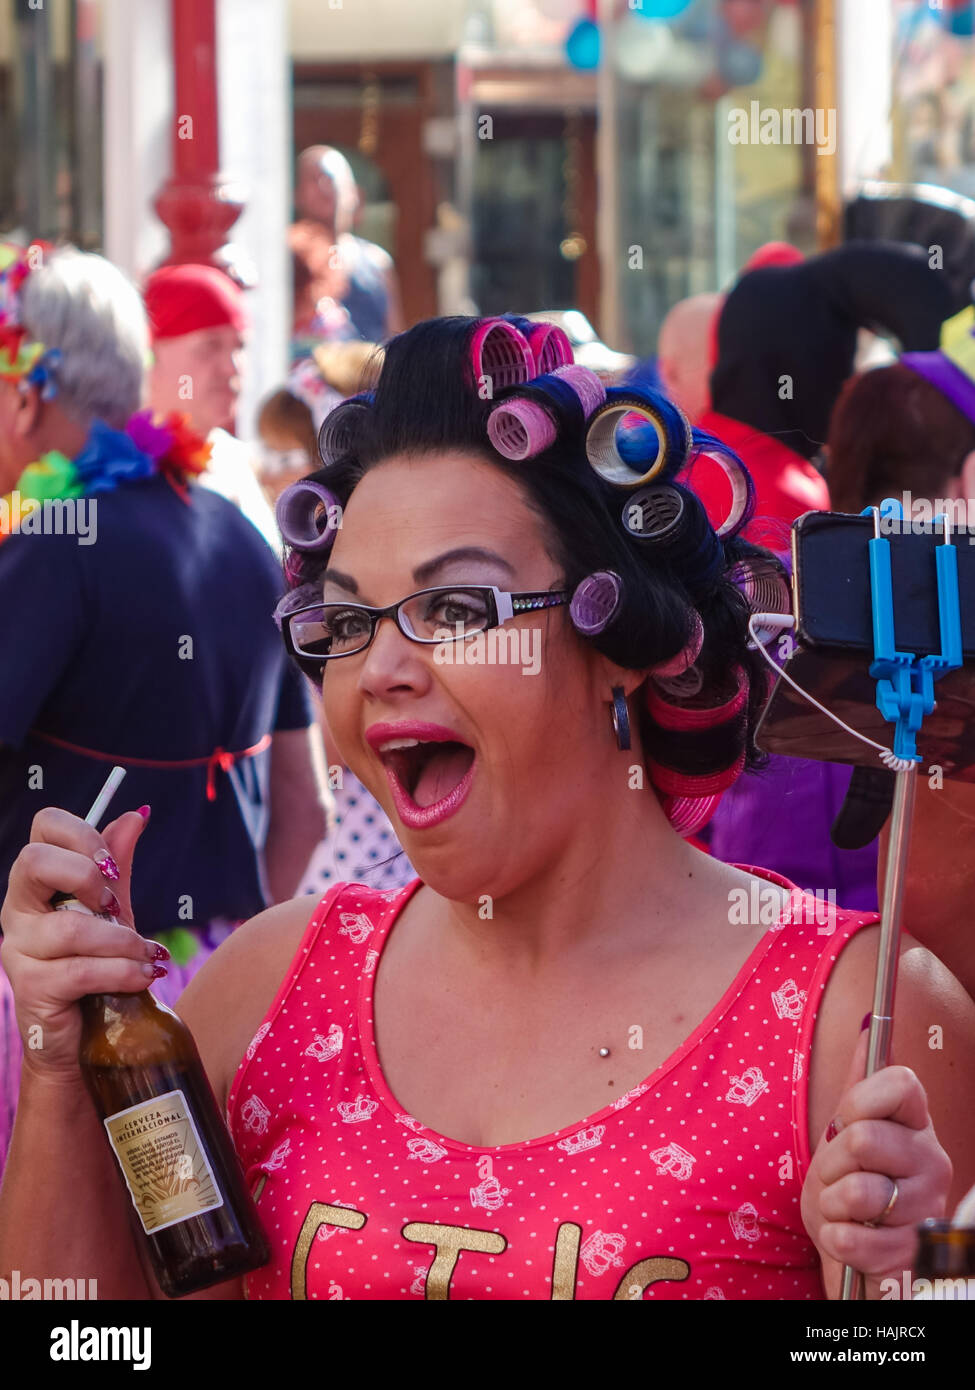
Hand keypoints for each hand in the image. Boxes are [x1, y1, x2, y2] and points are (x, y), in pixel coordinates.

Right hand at [0, 806, 164, 1080]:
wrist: (85, 1037)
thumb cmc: (97, 965)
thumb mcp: (113, 910)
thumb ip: (119, 865)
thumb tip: (140, 813)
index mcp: (36, 882)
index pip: (43, 826)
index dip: (82, 833)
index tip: (113, 863)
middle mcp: (18, 910)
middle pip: (35, 862)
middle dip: (89, 876)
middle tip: (119, 905)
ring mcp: (19, 949)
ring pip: (70, 927)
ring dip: (123, 941)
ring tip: (149, 955)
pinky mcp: (32, 987)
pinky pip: (80, 970)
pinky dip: (122, 972)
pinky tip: (144, 976)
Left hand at [801, 1027, 952, 1298]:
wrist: (848, 1241)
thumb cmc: (847, 1178)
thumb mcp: (845, 1125)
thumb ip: (859, 1079)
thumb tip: (867, 1025)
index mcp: (917, 1124)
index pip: (900, 1084)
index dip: (860, 1100)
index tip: (846, 1120)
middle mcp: (933, 1162)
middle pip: (864, 1139)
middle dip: (831, 1161)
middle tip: (836, 1173)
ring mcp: (927, 1208)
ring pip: (857, 1192)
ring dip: (831, 1203)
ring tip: (841, 1206)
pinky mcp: (911, 1254)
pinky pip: (853, 1239)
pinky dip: (835, 1238)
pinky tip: (845, 1235)